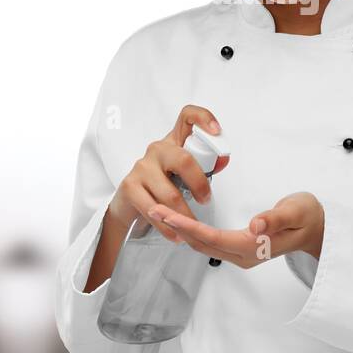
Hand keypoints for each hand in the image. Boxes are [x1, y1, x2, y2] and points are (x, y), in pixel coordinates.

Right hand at [107, 104, 221, 241]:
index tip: (217, 132)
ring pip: (170, 194)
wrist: (128, 204)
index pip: (187, 117)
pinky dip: (168, 226)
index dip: (204, 118)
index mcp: (174, 142)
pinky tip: (176, 235)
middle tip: (206, 200)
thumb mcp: (184, 174)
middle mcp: (157, 150)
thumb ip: (205, 166)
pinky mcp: (130, 187)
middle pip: (183, 160)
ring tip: (193, 227)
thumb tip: (224, 160)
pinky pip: (154, 210)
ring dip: (185, 215)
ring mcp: (141, 167)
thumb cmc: (162, 185)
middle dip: (199, 184)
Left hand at [159, 191, 324, 268]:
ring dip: (180, 230)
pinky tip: (180, 222)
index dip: (189, 227)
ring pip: (203, 245)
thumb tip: (255, 225)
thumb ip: (275, 218)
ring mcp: (241, 254)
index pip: (214, 238)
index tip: (168, 215)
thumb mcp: (296, 210)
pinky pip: (210, 243)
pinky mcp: (240, 248)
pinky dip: (191, 232)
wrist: (317, 229)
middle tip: (152, 209)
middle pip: (202, 243)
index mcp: (254, 246)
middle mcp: (243, 255)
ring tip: (158, 214)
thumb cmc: (308, 216)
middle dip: (176, 228)